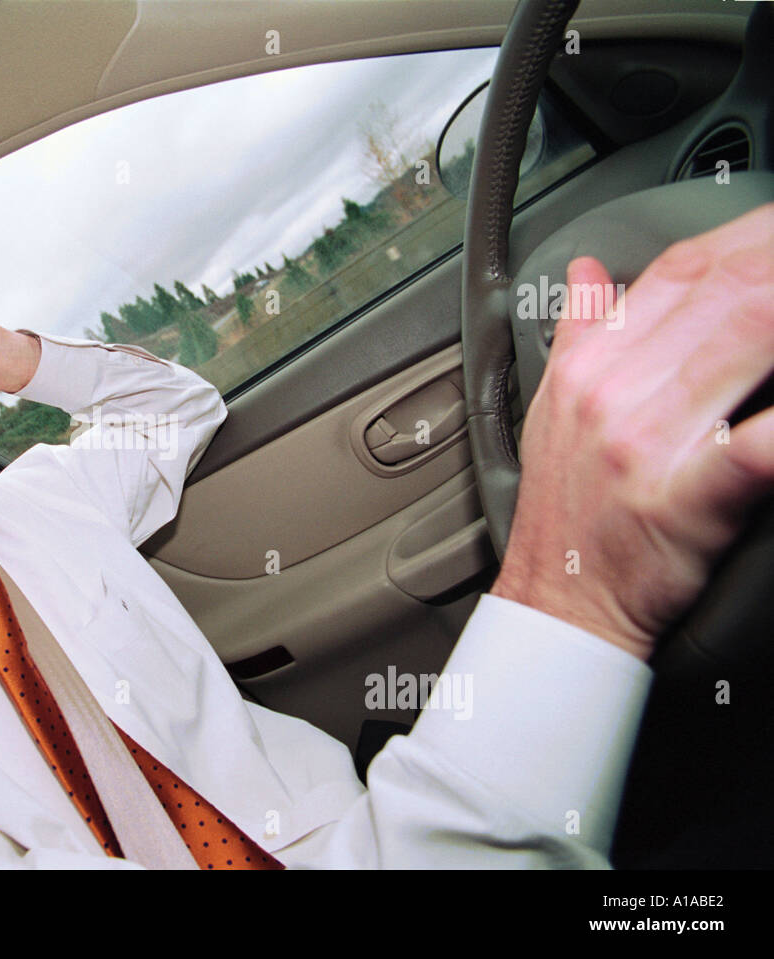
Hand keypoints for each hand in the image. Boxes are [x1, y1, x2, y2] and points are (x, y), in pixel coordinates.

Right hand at [492, 203, 773, 660]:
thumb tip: (588, 273)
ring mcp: (645, 441)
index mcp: (589, 367)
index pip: (681, 267)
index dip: (753, 236)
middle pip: (726, 287)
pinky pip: (759, 442)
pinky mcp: (683, 497)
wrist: (560, 604)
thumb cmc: (566, 517)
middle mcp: (612, 393)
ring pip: (751, 334)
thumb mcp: (554, 412)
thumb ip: (579, 332)